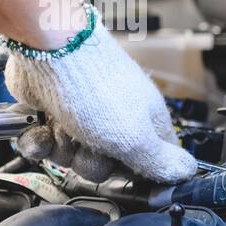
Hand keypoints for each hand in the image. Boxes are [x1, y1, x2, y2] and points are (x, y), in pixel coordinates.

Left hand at [4, 17, 196, 183]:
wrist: (50, 51)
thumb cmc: (96, 88)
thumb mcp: (135, 136)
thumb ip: (158, 161)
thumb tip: (187, 171)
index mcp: (145, 123)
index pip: (152, 162)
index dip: (136, 174)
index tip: (124, 170)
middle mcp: (114, 120)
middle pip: (103, 168)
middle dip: (87, 162)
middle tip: (87, 142)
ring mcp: (81, 116)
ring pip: (70, 158)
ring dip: (60, 147)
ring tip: (61, 125)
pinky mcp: (52, 112)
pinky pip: (44, 144)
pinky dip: (38, 140)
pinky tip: (40, 129)